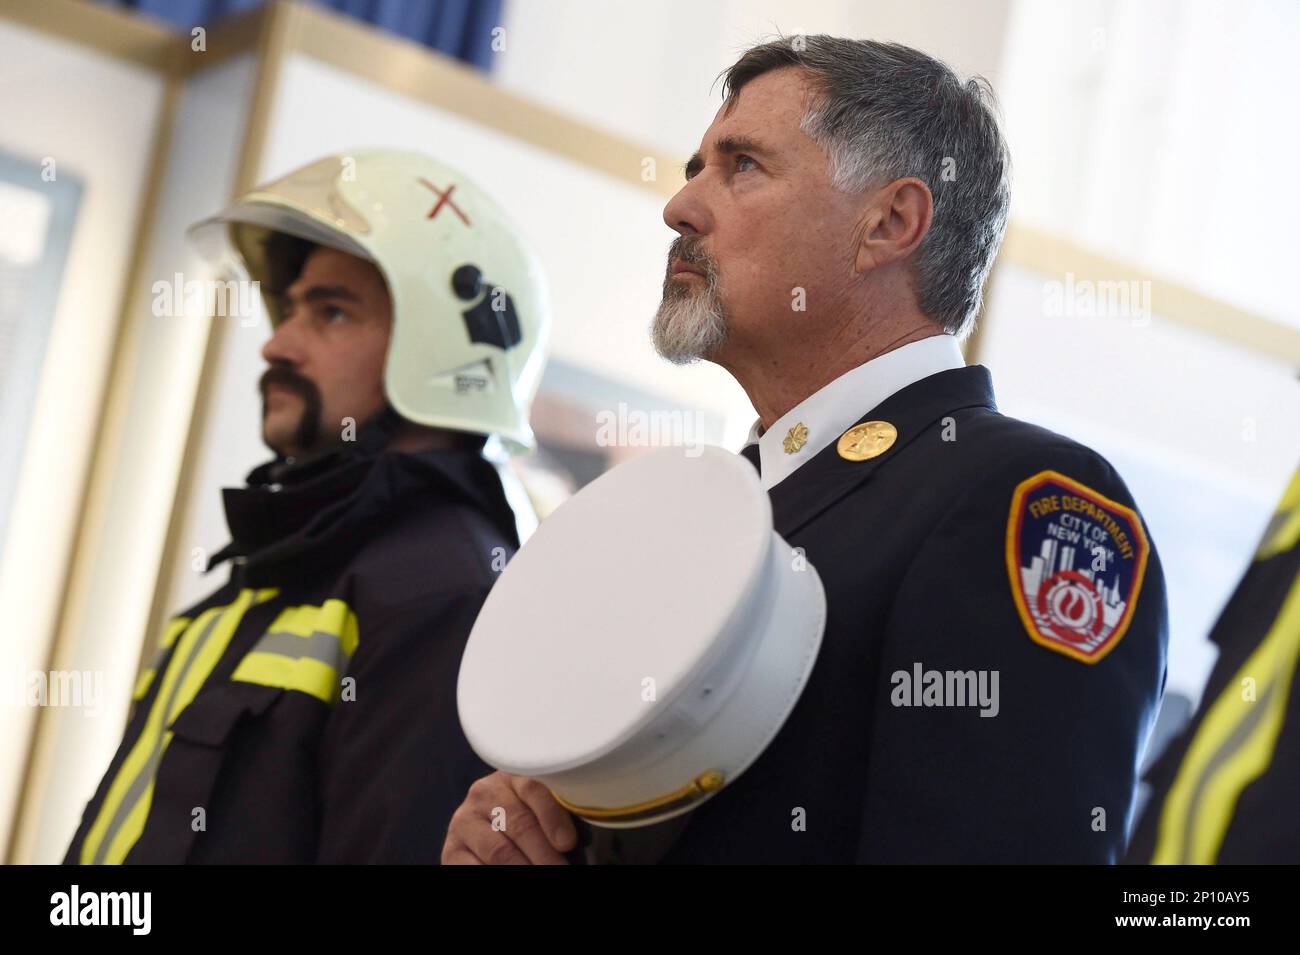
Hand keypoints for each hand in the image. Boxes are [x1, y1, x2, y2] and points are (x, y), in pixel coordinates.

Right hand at [441, 770, 577, 863]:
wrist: (488, 830)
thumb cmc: (529, 821)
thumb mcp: (541, 809)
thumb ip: (558, 817)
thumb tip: (578, 841)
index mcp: (513, 776)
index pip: (533, 788)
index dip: (552, 815)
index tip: (568, 842)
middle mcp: (484, 793)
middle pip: (518, 823)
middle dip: (544, 853)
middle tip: (561, 869)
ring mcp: (464, 821)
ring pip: (499, 850)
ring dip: (524, 868)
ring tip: (542, 876)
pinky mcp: (452, 850)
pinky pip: (474, 868)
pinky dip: (496, 874)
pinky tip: (513, 877)